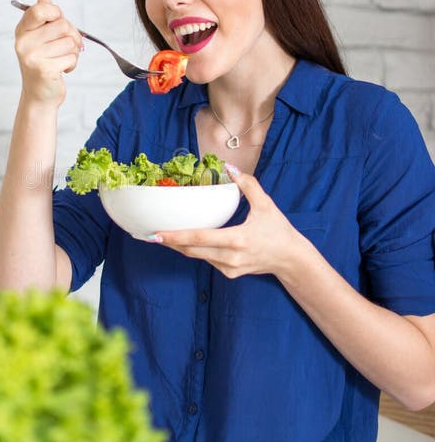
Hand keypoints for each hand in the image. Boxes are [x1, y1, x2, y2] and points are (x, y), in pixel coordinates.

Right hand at [14, 0, 82, 106]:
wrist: (39, 95)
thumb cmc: (43, 64)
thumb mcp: (41, 38)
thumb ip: (43, 17)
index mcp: (22, 30)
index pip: (40, 9)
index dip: (56, 13)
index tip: (58, 21)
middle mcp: (24, 42)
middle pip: (62, 24)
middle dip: (71, 35)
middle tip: (67, 46)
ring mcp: (32, 56)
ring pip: (70, 42)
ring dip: (72, 52)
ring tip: (61, 60)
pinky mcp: (44, 69)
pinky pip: (71, 57)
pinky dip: (72, 64)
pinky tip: (62, 70)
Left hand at [152, 169, 300, 279]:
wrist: (290, 260)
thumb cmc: (278, 231)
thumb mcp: (265, 205)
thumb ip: (248, 185)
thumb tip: (230, 167)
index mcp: (237, 240)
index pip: (200, 238)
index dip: (176, 237)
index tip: (157, 234)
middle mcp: (230, 257)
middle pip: (192, 250)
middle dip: (171, 243)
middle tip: (150, 234)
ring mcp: (229, 268)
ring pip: (198, 256)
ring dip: (181, 247)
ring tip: (163, 236)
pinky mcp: (229, 274)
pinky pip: (207, 260)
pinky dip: (197, 251)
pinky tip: (187, 242)